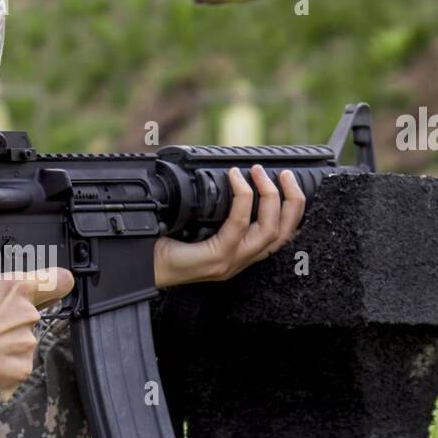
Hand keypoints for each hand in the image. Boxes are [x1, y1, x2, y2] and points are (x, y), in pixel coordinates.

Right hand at [0, 268, 74, 397]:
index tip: (47, 288)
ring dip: (3, 346)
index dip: (54, 283)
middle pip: (29, 315)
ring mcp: (26, 348)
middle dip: (9, 320)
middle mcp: (27, 317)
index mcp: (14, 288)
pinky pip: (12, 368)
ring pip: (20, 343)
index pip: (59, 280)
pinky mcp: (19, 374)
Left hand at [153, 164, 304, 287]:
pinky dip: (242, 198)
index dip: (294, 212)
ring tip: (261, 173)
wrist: (143, 264)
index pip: (281, 237)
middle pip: (284, 234)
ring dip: (270, 196)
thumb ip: (219, 213)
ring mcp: (231, 261)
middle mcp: (240, 260)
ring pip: (269, 230)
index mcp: (240, 254)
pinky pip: (239, 225)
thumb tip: (230, 179)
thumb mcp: (200, 227)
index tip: (289, 185)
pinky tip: (237, 180)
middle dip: (291, 200)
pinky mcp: (216, 257)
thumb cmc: (166, 245)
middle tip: (284, 175)